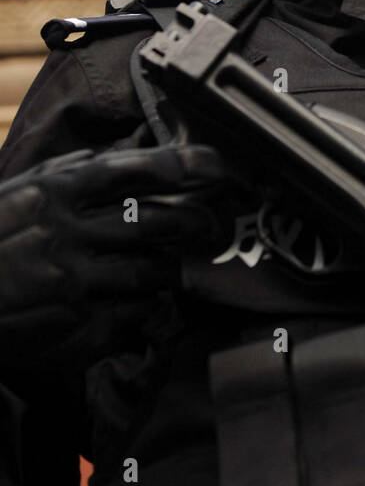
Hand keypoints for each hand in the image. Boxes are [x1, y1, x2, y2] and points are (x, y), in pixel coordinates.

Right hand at [0, 142, 247, 380]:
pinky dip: (146, 309)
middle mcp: (68, 234)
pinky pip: (137, 316)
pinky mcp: (77, 330)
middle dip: (197, 221)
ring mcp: (74, 285)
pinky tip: (136, 305)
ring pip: (155, 272)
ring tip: (169, 267)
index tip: (223, 166)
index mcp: (55, 193)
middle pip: (160, 221)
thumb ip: (68, 172)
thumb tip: (118, 155)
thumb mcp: (17, 194)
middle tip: (211, 224)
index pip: (137, 170)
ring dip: (171, 269)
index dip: (188, 166)